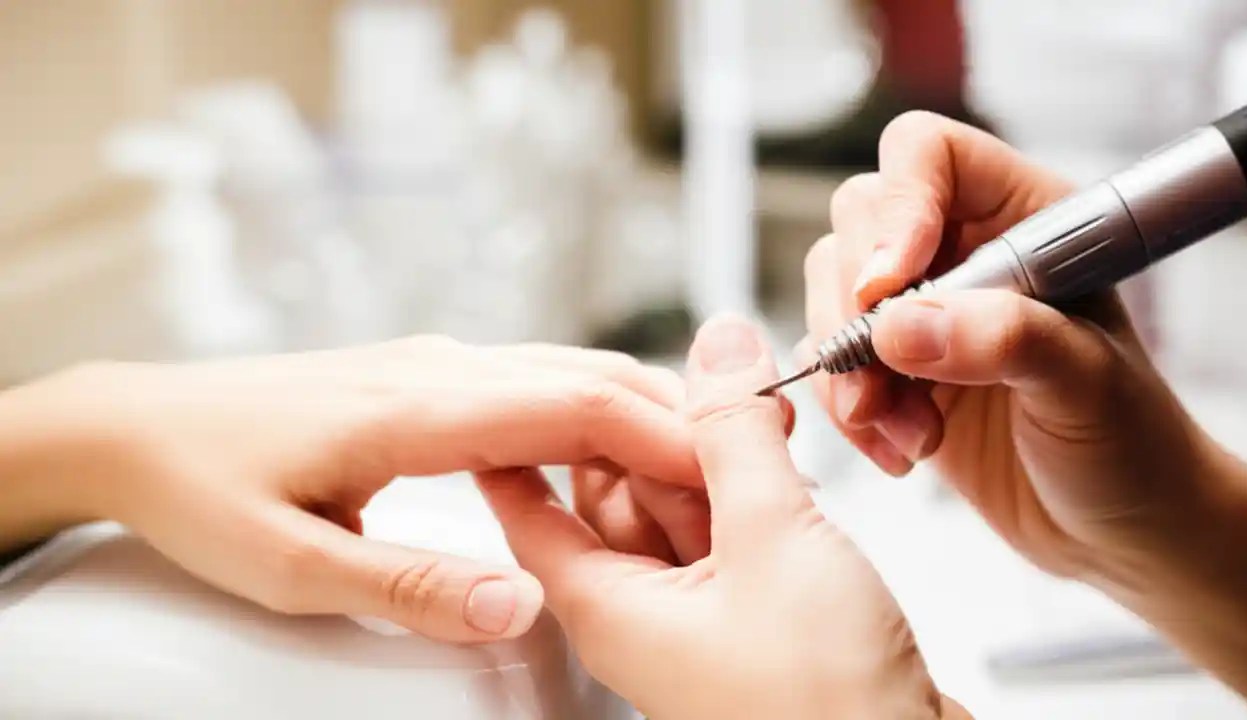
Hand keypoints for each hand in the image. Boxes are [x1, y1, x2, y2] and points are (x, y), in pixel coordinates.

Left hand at [0, 337, 703, 643]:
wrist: (139, 425)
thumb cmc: (203, 487)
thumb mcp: (294, 566)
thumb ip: (414, 588)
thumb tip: (519, 610)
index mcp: (420, 408)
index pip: (578, 403)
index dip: (665, 438)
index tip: (730, 477)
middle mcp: (440, 369)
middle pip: (594, 375)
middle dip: (675, 424)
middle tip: (736, 482)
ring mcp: (435, 365)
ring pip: (570, 372)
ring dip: (636, 418)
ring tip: (687, 480)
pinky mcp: (427, 377)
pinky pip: (533, 384)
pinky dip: (588, 417)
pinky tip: (601, 465)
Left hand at [479, 316, 964, 719]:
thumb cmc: (824, 711)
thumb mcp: (771, 538)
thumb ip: (737, 435)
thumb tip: (715, 353)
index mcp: (608, 603)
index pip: (530, 504)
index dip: (529, 438)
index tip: (522, 384)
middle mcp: (643, 613)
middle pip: (612, 493)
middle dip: (655, 431)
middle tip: (700, 380)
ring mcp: (701, 618)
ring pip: (677, 507)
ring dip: (715, 459)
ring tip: (758, 414)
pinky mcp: (755, 620)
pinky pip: (732, 536)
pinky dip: (753, 496)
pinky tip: (785, 465)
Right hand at [803, 111, 1227, 581]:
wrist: (1122, 528)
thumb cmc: (1133, 444)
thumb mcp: (1087, 385)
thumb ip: (1003, 340)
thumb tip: (900, 326)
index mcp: (1024, 219)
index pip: (929, 155)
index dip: (898, 206)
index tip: (889, 284)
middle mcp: (964, 250)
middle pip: (860, 221)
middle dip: (854, 305)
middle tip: (880, 373)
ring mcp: (923, 311)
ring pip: (831, 293)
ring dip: (851, 371)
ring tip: (907, 430)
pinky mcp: (893, 370)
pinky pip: (830, 364)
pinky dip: (850, 412)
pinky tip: (902, 449)